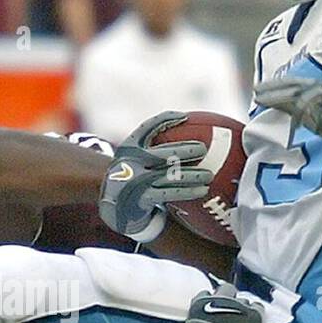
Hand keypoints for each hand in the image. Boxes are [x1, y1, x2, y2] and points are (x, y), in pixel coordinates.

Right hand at [98, 112, 211, 240]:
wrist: (112, 205)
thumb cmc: (132, 175)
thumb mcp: (133, 157)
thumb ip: (151, 145)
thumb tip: (189, 128)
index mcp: (129, 147)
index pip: (147, 128)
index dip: (165, 120)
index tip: (184, 117)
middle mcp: (131, 162)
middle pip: (163, 154)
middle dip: (185, 150)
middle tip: (203, 149)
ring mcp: (136, 181)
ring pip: (170, 175)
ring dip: (193, 175)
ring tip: (209, 175)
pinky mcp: (142, 198)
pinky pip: (170, 193)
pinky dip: (188, 191)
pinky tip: (202, 190)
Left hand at [174, 284, 279, 322]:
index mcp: (253, 316)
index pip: (258, 307)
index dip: (253, 316)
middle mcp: (237, 305)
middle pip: (242, 299)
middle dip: (240, 307)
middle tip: (234, 319)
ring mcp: (217, 302)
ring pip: (226, 290)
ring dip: (226, 297)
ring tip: (221, 308)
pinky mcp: (199, 304)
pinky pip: (205, 293)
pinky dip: (206, 299)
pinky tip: (206, 308)